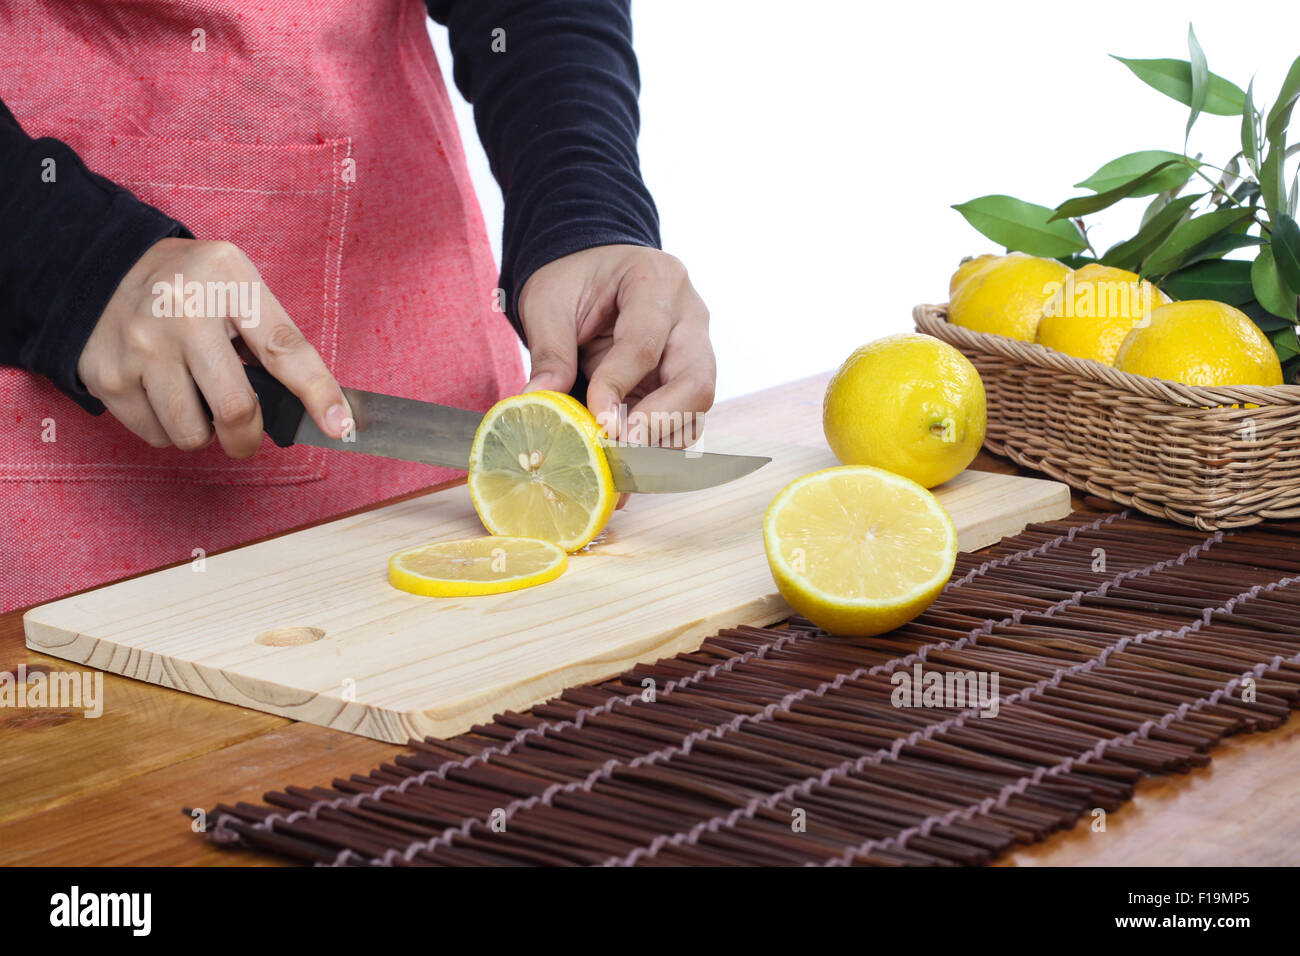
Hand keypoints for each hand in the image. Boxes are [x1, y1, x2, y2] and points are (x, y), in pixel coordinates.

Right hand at [77, 237, 350, 457]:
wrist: (99, 267)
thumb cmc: (188, 286)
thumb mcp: (236, 284)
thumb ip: (272, 337)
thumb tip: (318, 407)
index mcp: (228, 281)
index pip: (286, 349)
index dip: (319, 394)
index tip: (341, 426)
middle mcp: (182, 313)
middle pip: (236, 409)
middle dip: (248, 437)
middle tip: (245, 432)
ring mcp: (140, 346)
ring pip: (193, 434)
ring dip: (204, 432)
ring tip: (195, 396)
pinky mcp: (108, 376)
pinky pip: (156, 435)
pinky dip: (168, 428)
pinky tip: (162, 392)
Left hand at [517, 244, 715, 446]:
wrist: (592, 266)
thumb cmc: (573, 277)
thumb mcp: (548, 302)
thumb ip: (549, 351)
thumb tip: (538, 402)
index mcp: (656, 280)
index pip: (644, 344)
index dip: (619, 387)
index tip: (596, 423)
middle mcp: (689, 316)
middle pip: (696, 380)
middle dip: (659, 423)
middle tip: (621, 451)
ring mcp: (695, 349)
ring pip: (697, 407)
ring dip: (662, 441)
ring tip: (619, 464)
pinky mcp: (684, 379)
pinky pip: (684, 418)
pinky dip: (659, 444)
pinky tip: (626, 462)